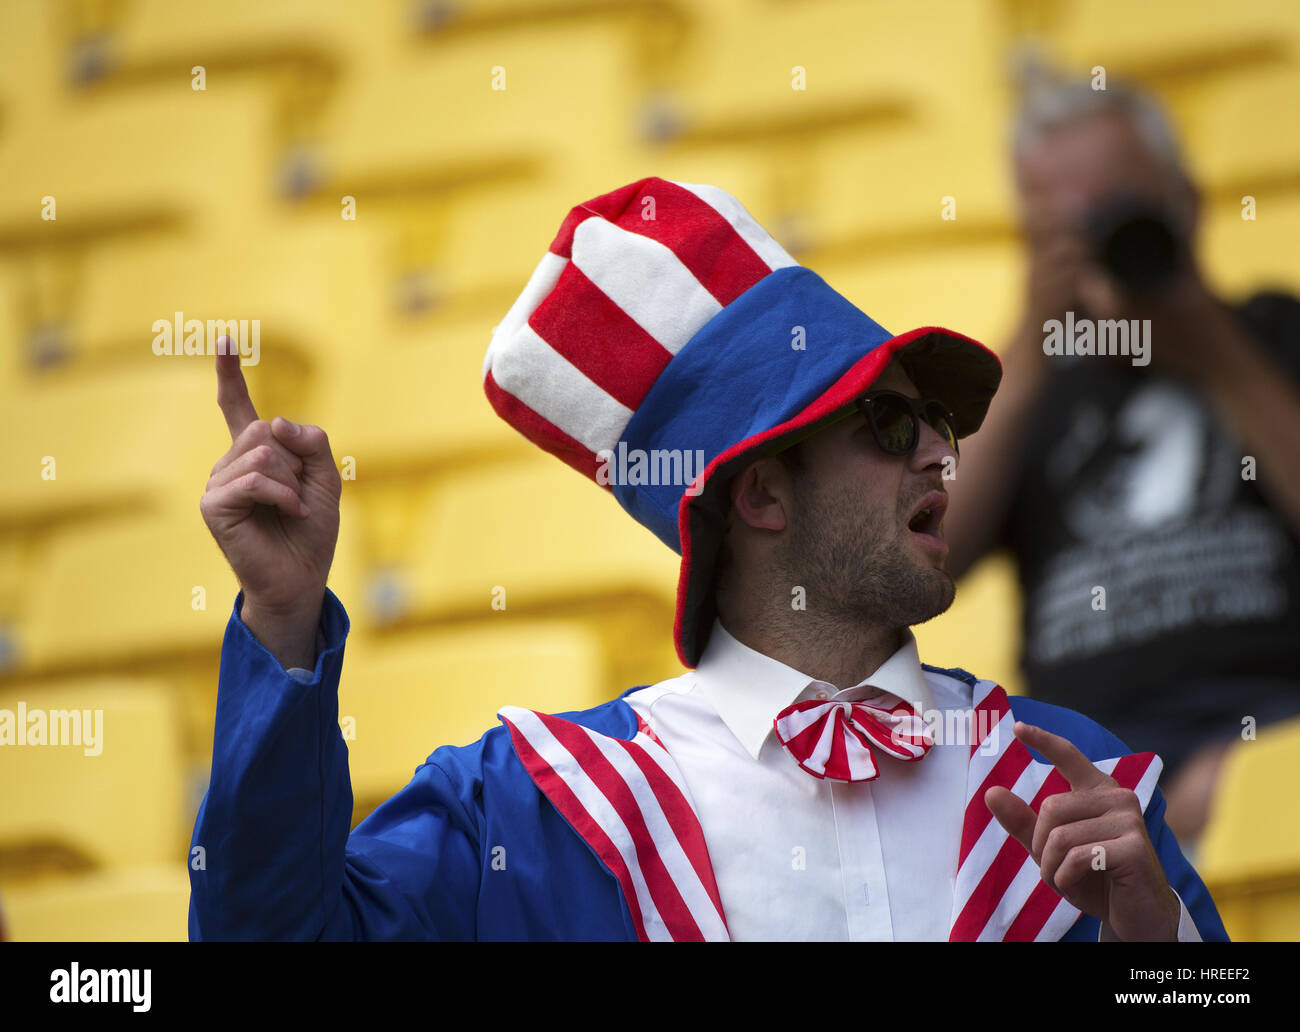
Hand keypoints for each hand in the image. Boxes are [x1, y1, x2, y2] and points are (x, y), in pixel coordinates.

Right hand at [199, 346, 341, 658]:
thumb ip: (312, 442)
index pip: (238, 408)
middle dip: (295, 461)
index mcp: (255, 455)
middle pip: (266, 430)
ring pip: (262, 453)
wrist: (303, 578)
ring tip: (291, 509)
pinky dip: (282, 495)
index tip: (224, 340)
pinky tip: (288, 513)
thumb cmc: (312, 532)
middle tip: (298, 496)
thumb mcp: (327, 478)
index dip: (230, 375)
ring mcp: (218, 484)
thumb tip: (275, 422)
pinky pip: (254, 478)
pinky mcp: (214, 506)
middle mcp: (230, 465)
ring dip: (291, 482)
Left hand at [985, 721, 1180, 940]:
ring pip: (1060, 836)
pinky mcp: (1134, 847)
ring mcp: (1130, 820)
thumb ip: (1024, 822)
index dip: (1043, 740)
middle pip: (1051, 808)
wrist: (1136, 917)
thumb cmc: (1094, 880)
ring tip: (1067, 879)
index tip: (1017, 727)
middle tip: (1055, 869)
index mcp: (1098, 792)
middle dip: (1042, 846)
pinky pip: (1077, 857)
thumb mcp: (1051, 851)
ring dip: (1052, 867)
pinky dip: (1065, 878)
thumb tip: (992, 792)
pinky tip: (1077, 885)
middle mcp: (1118, 798)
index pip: (1069, 756)